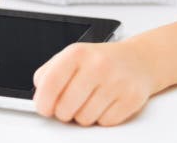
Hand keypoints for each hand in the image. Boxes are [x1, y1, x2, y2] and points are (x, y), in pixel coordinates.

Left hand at [32, 41, 154, 126]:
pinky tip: (106, 103)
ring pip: (84, 119)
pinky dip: (102, 118)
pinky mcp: (131, 98)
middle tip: (69, 104)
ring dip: (83, 115)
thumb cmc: (100, 61)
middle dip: (63, 112)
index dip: (43, 102)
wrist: (137, 60)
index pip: (50, 83)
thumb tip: (39, 95)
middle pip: (65, 108)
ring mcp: (116, 82)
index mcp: (78, 53)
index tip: (44, 107)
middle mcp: (97, 65)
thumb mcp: (73, 56)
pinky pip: (105, 123)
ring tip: (90, 100)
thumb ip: (50, 73)